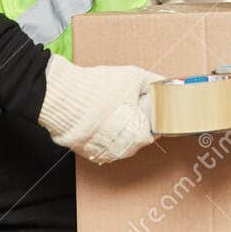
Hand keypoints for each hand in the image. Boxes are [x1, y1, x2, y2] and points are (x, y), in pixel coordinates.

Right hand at [37, 54, 161, 163]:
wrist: (62, 96)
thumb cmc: (98, 88)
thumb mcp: (134, 77)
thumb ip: (156, 83)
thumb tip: (168, 84)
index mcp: (140, 136)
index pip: (159, 127)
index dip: (158, 111)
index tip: (154, 102)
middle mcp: (123, 151)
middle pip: (140, 133)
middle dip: (139, 117)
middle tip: (131, 100)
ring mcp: (104, 153)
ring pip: (122, 139)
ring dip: (123, 125)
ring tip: (114, 105)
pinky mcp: (88, 152)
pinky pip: (104, 142)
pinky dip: (106, 131)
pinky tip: (101, 115)